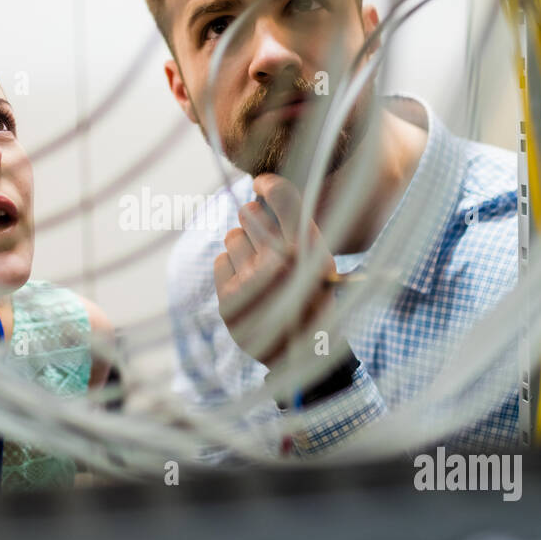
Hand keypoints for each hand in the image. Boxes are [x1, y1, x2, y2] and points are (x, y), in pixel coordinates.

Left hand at [213, 173, 347, 370]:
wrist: (305, 355)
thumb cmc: (315, 299)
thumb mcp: (320, 261)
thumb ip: (295, 226)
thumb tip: (259, 190)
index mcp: (310, 250)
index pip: (281, 195)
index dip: (268, 184)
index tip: (261, 184)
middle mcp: (280, 263)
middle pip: (251, 212)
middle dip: (256, 220)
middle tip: (267, 240)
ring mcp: (252, 282)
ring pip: (233, 235)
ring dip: (243, 246)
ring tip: (259, 268)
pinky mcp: (229, 300)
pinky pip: (220, 260)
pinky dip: (231, 268)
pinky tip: (247, 283)